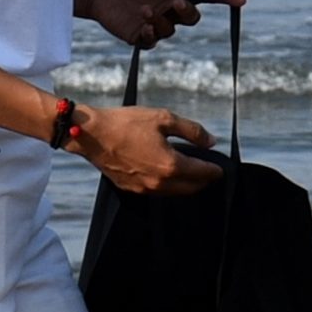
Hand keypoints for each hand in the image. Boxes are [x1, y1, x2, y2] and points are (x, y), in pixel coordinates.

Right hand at [72, 103, 220, 195]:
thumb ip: (192, 131)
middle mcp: (159, 182)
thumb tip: (210, 142)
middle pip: (192, 188)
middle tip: (210, 171)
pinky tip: (169, 173)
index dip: (215, 170)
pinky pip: (158, 192)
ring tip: (192, 171)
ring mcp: (144, 189)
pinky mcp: (132, 189)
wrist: (90, 134)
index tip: (221, 167)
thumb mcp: (164, 118)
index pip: (203, 173)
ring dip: (187, 184)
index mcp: (171, 165)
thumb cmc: (126, 123)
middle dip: (204, 180)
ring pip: (175, 192)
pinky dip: (169, 185)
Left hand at [84, 0, 244, 49]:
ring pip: (172, 30)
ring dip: (161, 19)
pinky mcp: (141, 36)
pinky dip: (152, 33)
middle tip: (175, 1)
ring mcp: (158, 25)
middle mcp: (171, 11)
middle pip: (193, 18)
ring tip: (144, 8)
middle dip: (187, 11)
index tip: (239, 0)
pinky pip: (154, 42)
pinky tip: (143, 23)